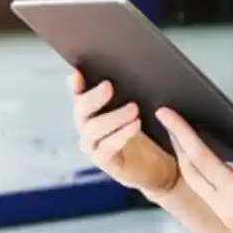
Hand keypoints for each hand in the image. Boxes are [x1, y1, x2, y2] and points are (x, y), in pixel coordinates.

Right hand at [69, 69, 179, 196]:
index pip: (78, 94)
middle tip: (109, 86)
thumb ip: (129, 91)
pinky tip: (135, 125)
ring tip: (134, 109)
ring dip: (112, 117)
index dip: (75, 85)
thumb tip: (131, 67)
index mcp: (92, 110)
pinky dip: (120, 135)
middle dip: (93, 97)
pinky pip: (105, 148)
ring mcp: (93, 146)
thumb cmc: (148, 133)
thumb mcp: (139, 108)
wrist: (157, 165)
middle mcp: (87, 127)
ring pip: (92, 129)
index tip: (78, 74)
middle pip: (80, 110)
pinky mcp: (104, 162)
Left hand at [156, 107, 232, 232]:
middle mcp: (228, 210)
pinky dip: (205, 182)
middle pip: (190, 173)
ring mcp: (231, 223)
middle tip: (170, 124)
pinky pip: (212, 201)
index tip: (167, 116)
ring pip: (200, 189)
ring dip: (190, 165)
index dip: (181, 132)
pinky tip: (214, 174)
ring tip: (188, 145)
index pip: (201, 157)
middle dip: (177, 145)